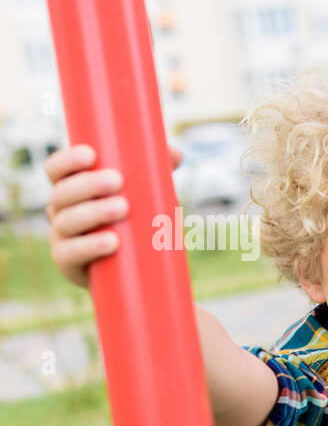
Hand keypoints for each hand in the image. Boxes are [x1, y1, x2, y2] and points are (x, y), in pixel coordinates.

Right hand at [44, 143, 182, 288]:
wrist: (130, 272)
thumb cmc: (134, 222)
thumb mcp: (144, 197)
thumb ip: (155, 173)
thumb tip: (173, 153)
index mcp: (70, 189)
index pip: (56, 170)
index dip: (67, 160)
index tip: (92, 155)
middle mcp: (59, 211)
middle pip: (62, 193)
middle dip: (87, 185)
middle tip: (118, 181)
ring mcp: (61, 238)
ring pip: (67, 221)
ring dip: (93, 212)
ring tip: (123, 208)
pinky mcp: (68, 264)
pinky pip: (72, 254)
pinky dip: (91, 246)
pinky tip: (112, 242)